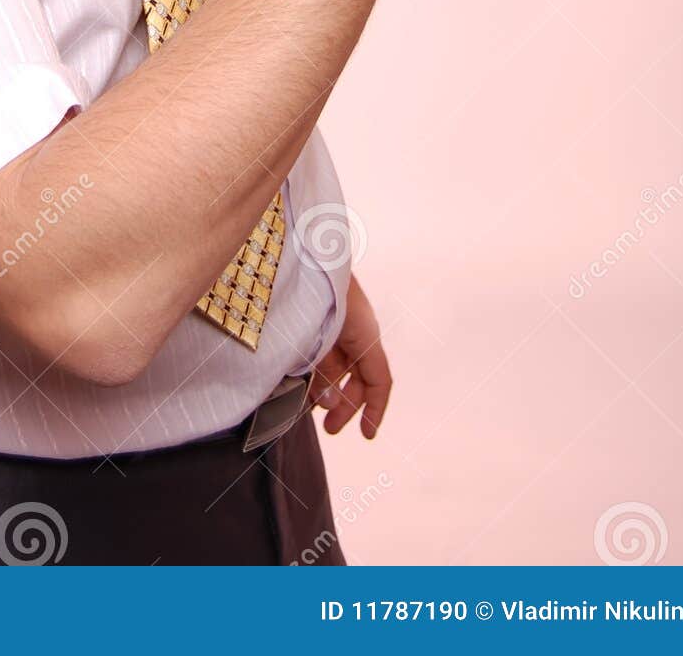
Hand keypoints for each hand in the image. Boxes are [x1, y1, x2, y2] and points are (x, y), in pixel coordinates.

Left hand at [310, 271, 391, 438]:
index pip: (380, 379)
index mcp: (365, 333)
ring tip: (310, 409)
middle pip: (361, 375)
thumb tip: (331, 405)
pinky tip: (303, 384)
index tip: (366, 436)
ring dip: (330, 388)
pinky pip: (327, 349)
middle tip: (330, 429)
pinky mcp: (324, 316)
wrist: (301, 246)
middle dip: (348, 405)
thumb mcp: (317, 337)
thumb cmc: (311, 288)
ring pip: (341, 364)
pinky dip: (319, 369)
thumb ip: (325, 374)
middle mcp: (358, 329)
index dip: (376, 410)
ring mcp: (340, 322)